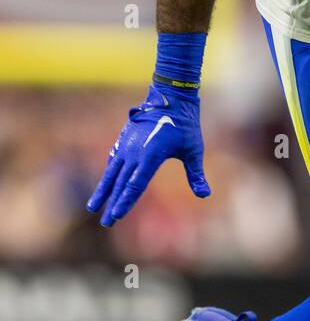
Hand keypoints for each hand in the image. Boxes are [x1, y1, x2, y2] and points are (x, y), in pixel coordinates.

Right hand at [86, 82, 210, 226]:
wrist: (171, 97)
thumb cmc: (185, 125)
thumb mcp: (194, 150)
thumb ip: (196, 174)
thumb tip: (206, 194)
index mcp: (150, 156)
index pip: (135, 185)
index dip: (125, 202)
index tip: (116, 216)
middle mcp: (134, 152)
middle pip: (120, 183)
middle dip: (112, 204)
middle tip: (105, 223)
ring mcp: (126, 145)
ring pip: (111, 172)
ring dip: (103, 191)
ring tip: (92, 207)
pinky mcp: (124, 139)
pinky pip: (113, 160)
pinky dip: (108, 174)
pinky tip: (105, 183)